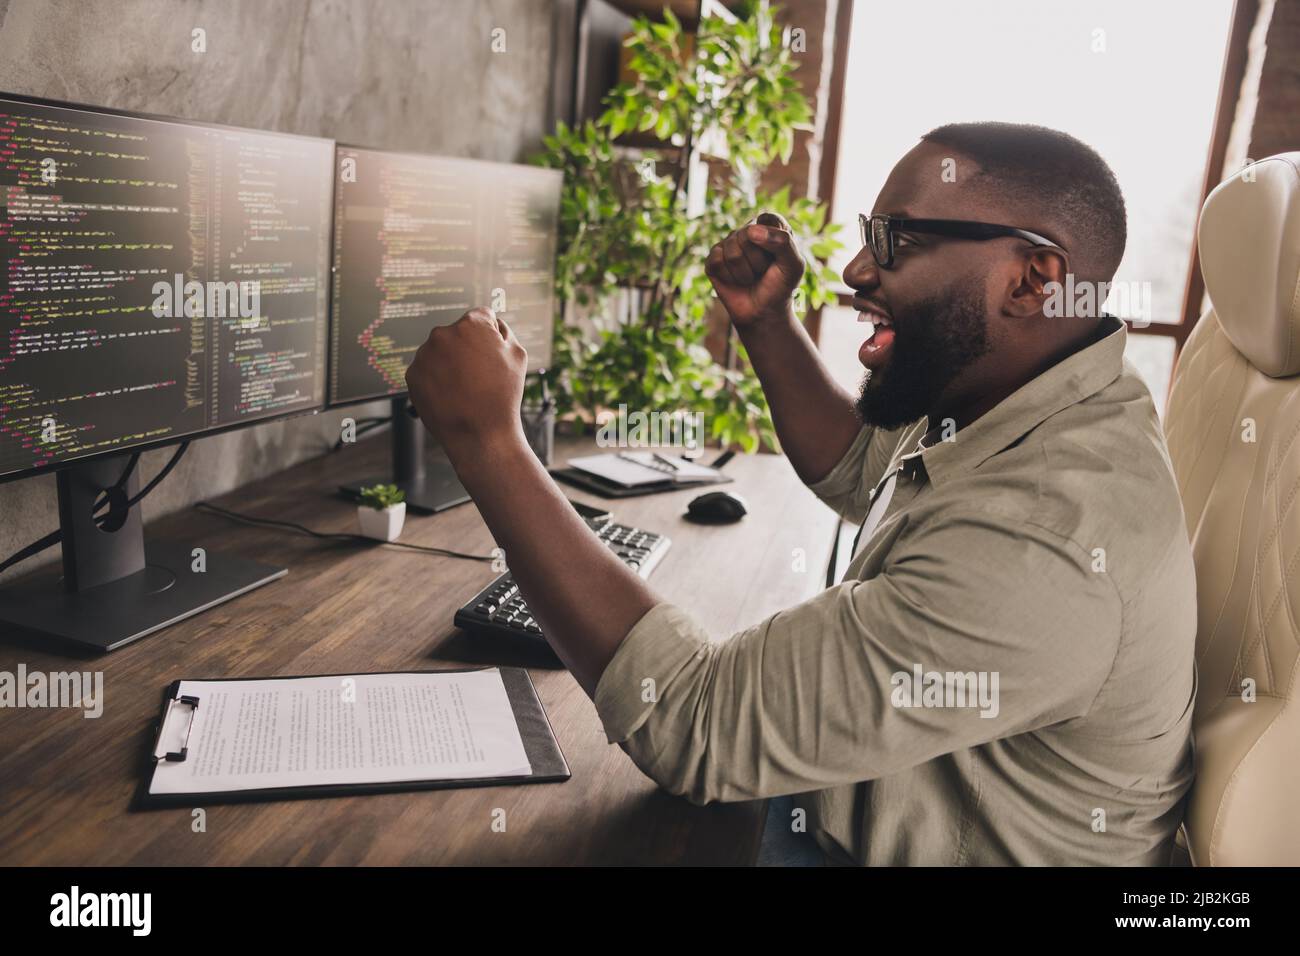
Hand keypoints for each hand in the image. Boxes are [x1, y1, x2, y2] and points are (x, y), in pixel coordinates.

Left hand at [404, 307, 527, 458]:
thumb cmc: (502, 396)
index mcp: (470, 324)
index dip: (490, 336)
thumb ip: (503, 330)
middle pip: (457, 334)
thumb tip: (491, 322)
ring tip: (465, 389)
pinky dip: (437, 379)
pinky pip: (427, 370)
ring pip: (440, 352)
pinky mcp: (412, 375)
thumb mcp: (517, 355)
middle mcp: (442, 333)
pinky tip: (451, 395)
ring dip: (449, 364)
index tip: (491, 354)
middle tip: (479, 376)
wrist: (480, 435)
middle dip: (466, 349)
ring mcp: (424, 355)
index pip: (481, 317)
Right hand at [705, 211, 804, 328]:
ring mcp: (729, 245)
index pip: (768, 218)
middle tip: (763, 272)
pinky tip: (734, 281)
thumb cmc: (780, 287)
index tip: (778, 256)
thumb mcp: (794, 265)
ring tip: (750, 278)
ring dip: (745, 273)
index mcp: (770, 227)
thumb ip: (783, 242)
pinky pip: (717, 261)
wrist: (763, 313)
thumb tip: (752, 231)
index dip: (772, 239)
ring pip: (732, 251)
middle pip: (747, 235)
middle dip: (758, 261)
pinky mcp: (714, 260)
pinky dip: (729, 277)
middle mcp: (748, 232)